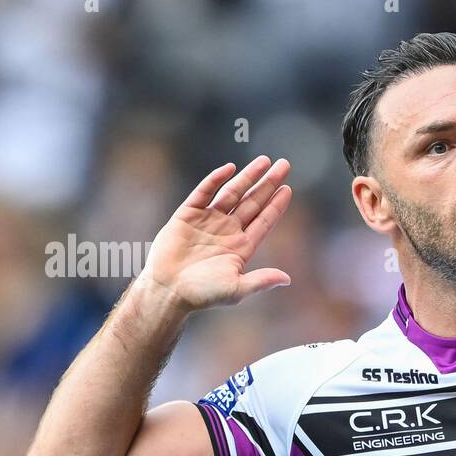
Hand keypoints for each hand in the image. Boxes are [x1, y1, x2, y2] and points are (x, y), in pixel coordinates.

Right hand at [138, 156, 293, 312]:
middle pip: (253, 202)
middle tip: (284, 164)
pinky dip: (215, 180)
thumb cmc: (202, 295)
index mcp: (241, 247)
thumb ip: (261, 281)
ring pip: (232, 193)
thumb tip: (287, 279)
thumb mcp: (237, 289)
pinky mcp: (187, 215)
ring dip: (248, 177)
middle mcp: (227, 231)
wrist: (167, 290)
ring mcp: (208, 221)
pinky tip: (229, 168)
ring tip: (264, 161)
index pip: (264, 220)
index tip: (288, 188)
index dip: (276, 205)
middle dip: (268, 183)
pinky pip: (204, 193)